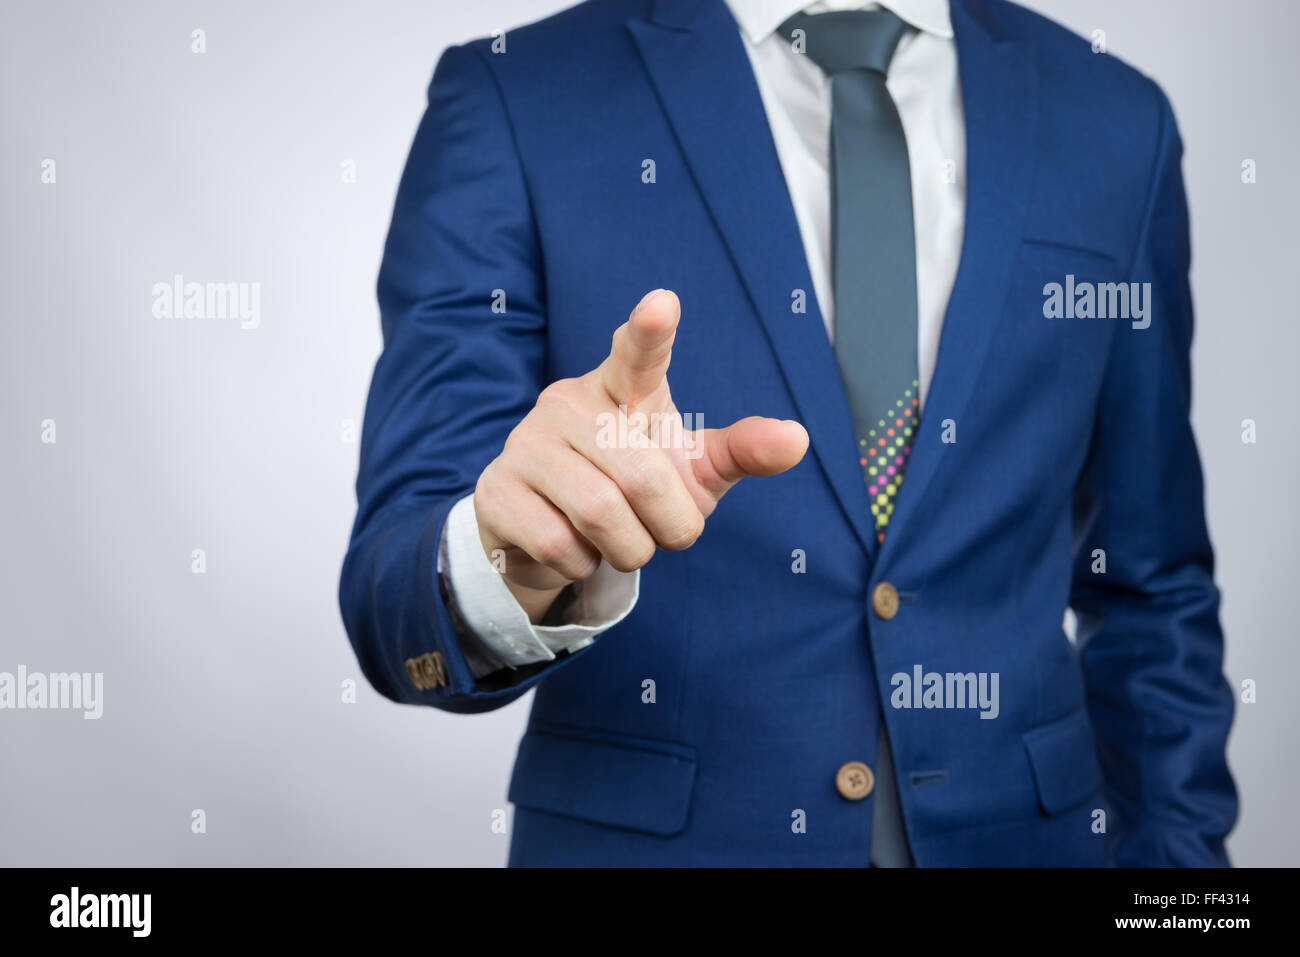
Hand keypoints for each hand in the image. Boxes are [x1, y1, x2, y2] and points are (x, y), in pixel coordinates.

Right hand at [472, 289, 809, 621]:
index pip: (638, 355)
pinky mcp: (496, 490)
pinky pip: (560, 545)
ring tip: (622, 541)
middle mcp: (567, 402)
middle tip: (663, 532)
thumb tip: (798, 439)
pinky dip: (585, 566)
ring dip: (630, 551)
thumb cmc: (635, 487)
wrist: (553, 533)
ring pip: (601, 516)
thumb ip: (741, 451)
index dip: (649, 333)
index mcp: (621, 387)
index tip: (663, 303)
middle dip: (669, 527)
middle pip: (642, 479)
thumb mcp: (692, 469)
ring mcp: (526, 443)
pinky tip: (576, 548)